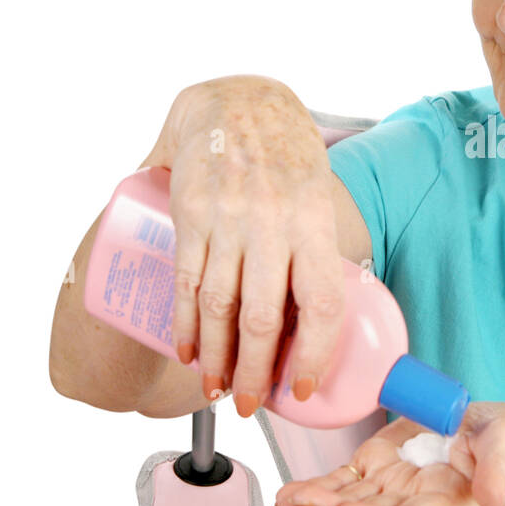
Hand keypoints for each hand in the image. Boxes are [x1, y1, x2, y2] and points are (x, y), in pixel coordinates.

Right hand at [142, 75, 344, 415]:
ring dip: (214, 358)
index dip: (312, 352)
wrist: (236, 100)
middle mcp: (271, 224)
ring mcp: (227, 221)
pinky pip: (186, 280)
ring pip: (219, 306)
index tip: (302, 386)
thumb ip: (316, 250)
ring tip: (215, 390)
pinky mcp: (189, 214)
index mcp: (313, 222)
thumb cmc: (287, 155)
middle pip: (261, 316)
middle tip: (249, 405)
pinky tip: (186, 352)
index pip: (320, 301)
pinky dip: (184, 324)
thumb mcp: (318, 196)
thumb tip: (321, 314)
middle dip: (253, 372)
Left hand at [275, 402, 504, 505]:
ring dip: (316, 505)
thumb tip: (497, 499)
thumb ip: (501, 470)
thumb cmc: (504, 441)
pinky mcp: (373, 469)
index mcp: (446, 504)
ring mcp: (389, 489)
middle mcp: (412, 505)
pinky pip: (339, 484)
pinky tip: (288, 494)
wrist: (486, 430)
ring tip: (289, 500)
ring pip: (347, 504)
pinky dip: (312, 489)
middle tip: (308, 501)